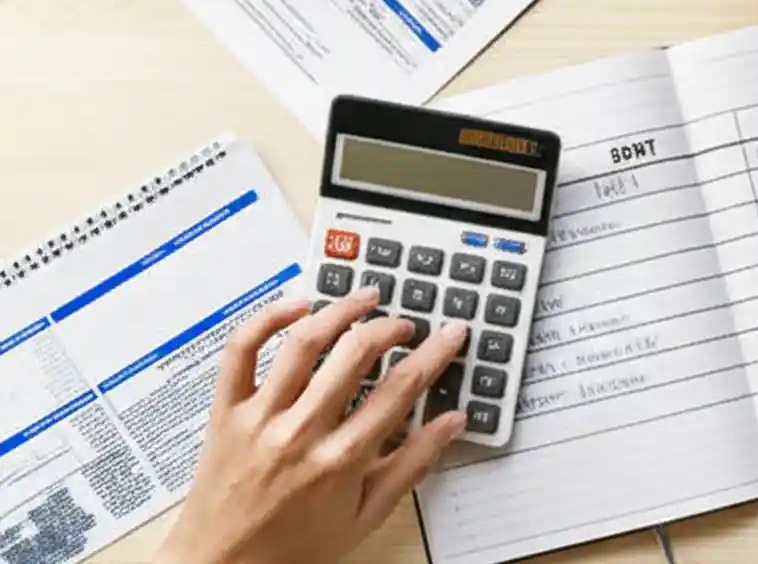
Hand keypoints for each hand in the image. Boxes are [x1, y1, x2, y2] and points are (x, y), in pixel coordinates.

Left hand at [156, 286, 467, 563]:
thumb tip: (452, 423)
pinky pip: (241, 351)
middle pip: (355, 355)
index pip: (401, 390)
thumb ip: (413, 464)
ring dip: (340, 311)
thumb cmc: (294, 549)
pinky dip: (267, 319)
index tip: (451, 334)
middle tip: (406, 324)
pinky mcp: (226, 411)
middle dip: (390, 328)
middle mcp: (301, 433)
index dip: (434, 354)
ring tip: (365, 298)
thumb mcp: (366, 515)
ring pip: (303, 343)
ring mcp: (260, 417)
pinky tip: (296, 307)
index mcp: (341, 461)